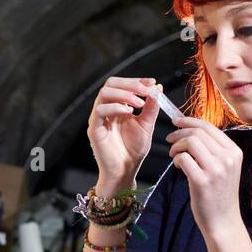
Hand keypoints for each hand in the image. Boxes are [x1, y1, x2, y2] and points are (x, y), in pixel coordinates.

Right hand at [87, 76, 160, 192]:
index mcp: (116, 107)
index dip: (136, 81)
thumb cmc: (133, 150)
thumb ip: (151, 107)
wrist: (126, 171)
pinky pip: (100, 111)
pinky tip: (129, 112)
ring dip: (124, 94)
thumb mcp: (147, 125)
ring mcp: (98, 119)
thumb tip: (157, 87)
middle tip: (146, 91)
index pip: (121, 85)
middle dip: (130, 84)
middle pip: (110, 84)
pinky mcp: (94, 130)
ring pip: (104, 94)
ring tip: (139, 103)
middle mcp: (105, 110)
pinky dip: (115, 107)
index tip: (152, 83)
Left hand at [166, 116, 244, 242]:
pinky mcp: (202, 181)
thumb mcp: (224, 168)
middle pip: (198, 132)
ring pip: (190, 142)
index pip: (210, 127)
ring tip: (174, 155)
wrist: (223, 221)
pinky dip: (176, 159)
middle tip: (169, 139)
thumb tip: (192, 132)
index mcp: (234, 152)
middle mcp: (228, 158)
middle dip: (179, 133)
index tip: (177, 122)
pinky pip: (183, 159)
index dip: (190, 121)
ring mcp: (216, 169)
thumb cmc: (219, 194)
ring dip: (177, 146)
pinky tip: (178, 167)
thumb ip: (214, 150)